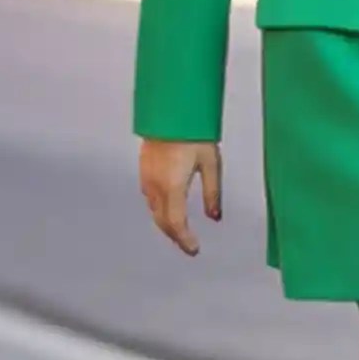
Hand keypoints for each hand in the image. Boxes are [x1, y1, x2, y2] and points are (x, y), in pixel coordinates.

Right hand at [139, 139, 221, 255]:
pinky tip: (169, 208)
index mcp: (172, 186)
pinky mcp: (144, 169)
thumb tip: (214, 217)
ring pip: (154, 210)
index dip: (184, 241)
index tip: (194, 250)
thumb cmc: (194, 133)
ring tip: (181, 231)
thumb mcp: (212, 164)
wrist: (172, 110)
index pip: (176, 224)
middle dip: (175, 236)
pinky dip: (159, 209)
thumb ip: (213, 194)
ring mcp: (147, 177)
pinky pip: (150, 198)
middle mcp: (156, 185)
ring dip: (166, 223)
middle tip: (189, 244)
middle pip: (162, 221)